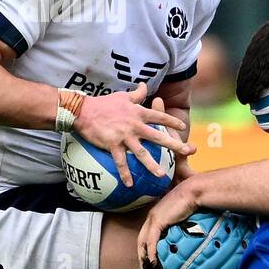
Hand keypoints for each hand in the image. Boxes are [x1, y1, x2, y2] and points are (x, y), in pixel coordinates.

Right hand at [73, 82, 194, 186]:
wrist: (83, 111)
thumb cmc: (103, 103)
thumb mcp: (123, 96)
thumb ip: (137, 93)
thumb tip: (144, 84)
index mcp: (138, 113)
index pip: (159, 117)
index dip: (172, 122)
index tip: (182, 127)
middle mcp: (134, 125)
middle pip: (157, 136)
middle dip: (173, 144)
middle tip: (186, 152)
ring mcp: (124, 136)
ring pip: (141, 153)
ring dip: (152, 165)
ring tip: (162, 175)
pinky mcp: (112, 145)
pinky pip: (120, 162)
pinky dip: (125, 173)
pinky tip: (130, 184)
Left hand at [136, 176, 200, 268]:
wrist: (193, 192)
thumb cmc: (191, 202)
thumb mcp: (182, 216)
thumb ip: (178, 225)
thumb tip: (181, 237)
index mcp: (156, 215)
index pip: (146, 235)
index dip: (145, 248)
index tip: (149, 260)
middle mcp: (151, 217)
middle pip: (141, 240)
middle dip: (141, 255)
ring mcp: (153, 218)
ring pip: (143, 242)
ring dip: (144, 257)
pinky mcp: (158, 221)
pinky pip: (151, 240)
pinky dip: (151, 252)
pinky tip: (153, 262)